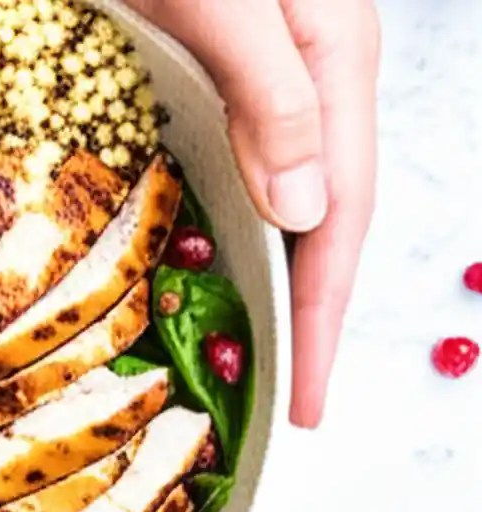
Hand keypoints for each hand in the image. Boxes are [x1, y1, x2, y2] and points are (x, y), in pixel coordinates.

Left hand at [126, 0, 379, 426]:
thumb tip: (310, 212)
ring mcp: (267, 65)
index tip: (310, 405)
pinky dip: (236, 218)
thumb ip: (270, 91)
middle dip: (312, 314)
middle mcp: (310, 70)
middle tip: (289, 400)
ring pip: (287, 190)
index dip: (329, 318)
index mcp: (330, 60)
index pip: (343, 217)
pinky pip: (242, 158)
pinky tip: (215, 249)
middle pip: (326, 213)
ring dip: (277, 274)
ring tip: (258, 351)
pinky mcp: (218, 57)